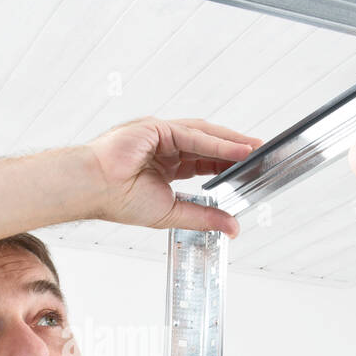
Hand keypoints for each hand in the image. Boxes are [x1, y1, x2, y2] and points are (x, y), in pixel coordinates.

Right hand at [85, 116, 262, 235]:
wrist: (93, 189)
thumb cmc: (118, 199)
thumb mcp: (172, 213)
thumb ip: (203, 217)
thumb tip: (232, 227)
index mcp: (164, 166)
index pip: (203, 163)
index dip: (226, 166)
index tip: (249, 171)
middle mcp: (164, 147)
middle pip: (208, 146)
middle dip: (235, 151)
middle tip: (262, 156)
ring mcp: (160, 135)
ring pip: (204, 136)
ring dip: (231, 143)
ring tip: (256, 150)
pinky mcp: (157, 128)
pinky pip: (194, 135)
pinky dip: (217, 144)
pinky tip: (237, 151)